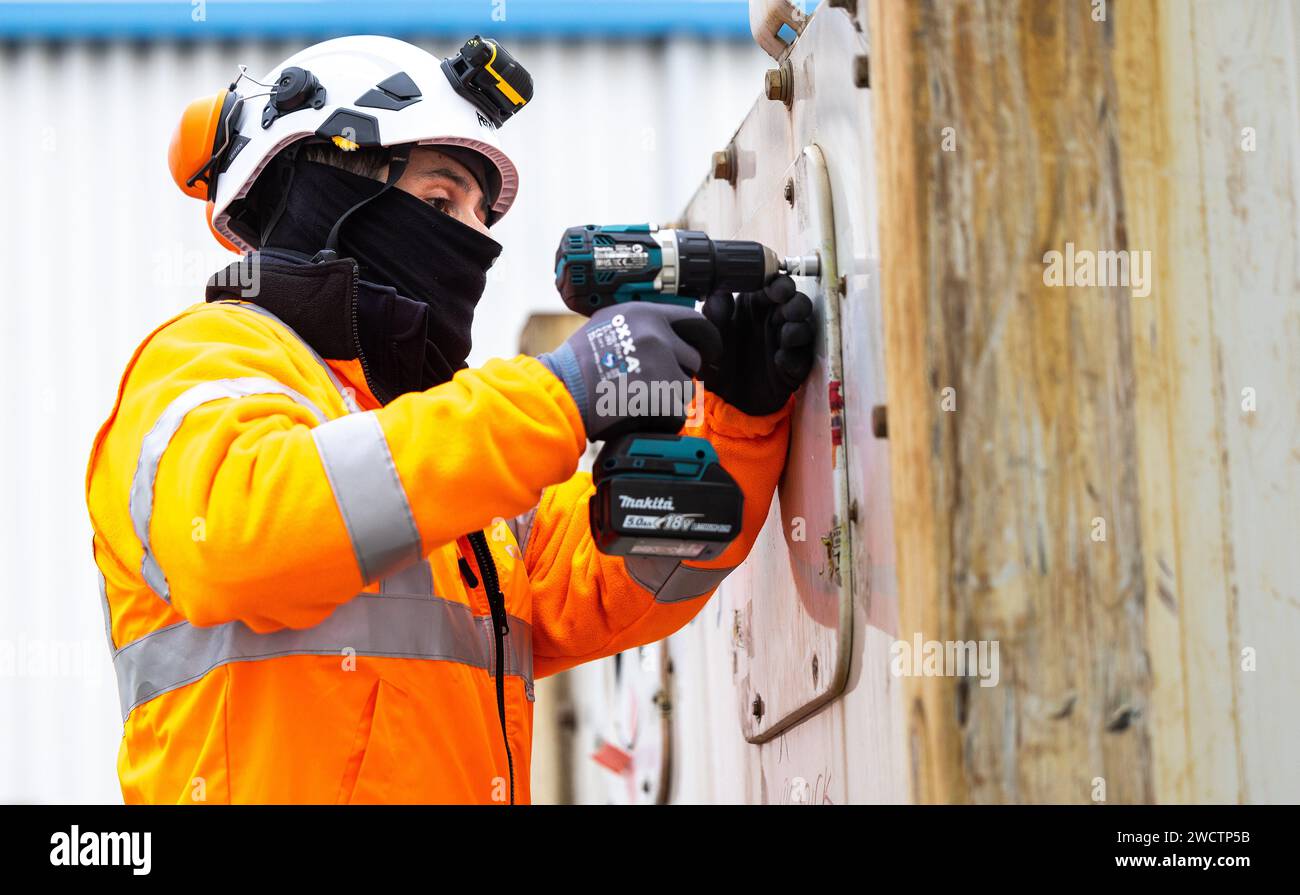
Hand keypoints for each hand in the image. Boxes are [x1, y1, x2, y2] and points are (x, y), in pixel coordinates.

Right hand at [538, 303, 721, 441]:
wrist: (562, 393)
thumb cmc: (577, 364)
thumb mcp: (608, 324)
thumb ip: (641, 324)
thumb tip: (669, 330)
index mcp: (645, 314)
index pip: (693, 321)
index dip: (705, 338)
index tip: (709, 349)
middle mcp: (657, 335)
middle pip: (693, 358)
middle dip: (677, 373)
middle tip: (652, 384)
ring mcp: (662, 365)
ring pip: (686, 387)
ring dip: (668, 397)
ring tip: (637, 398)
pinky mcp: (663, 395)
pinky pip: (678, 411)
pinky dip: (663, 419)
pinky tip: (638, 413)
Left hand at [701, 275, 814, 415]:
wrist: (723, 401)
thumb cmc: (716, 362)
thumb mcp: (709, 338)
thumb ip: (713, 315)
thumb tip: (719, 294)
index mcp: (754, 308)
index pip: (773, 287)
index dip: (779, 284)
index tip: (776, 289)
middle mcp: (773, 322)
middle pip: (797, 303)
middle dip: (796, 303)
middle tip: (786, 309)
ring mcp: (786, 345)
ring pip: (806, 329)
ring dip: (798, 329)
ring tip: (785, 336)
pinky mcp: (793, 369)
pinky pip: (803, 360)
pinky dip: (795, 358)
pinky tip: (780, 360)